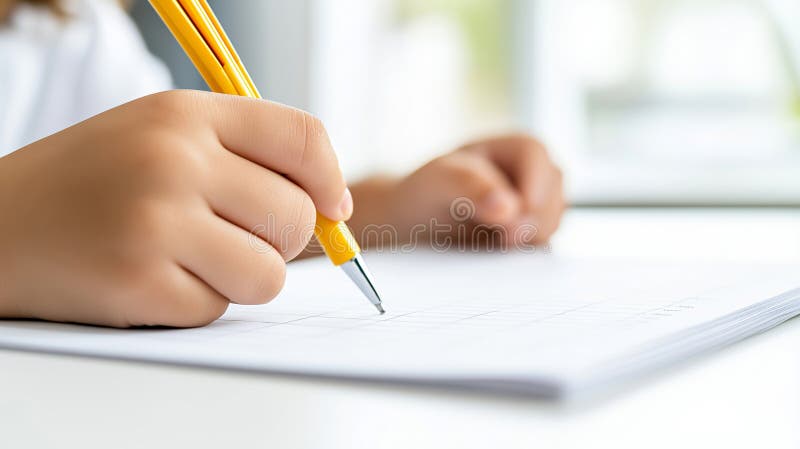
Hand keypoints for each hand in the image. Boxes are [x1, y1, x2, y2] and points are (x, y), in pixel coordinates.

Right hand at [0, 90, 350, 326]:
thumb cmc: (95, 182)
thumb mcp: (163, 137)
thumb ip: (247, 157)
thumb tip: (333, 207)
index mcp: (184, 114)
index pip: (302, 137)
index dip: (329, 179)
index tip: (332, 208)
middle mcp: (173, 160)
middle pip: (295, 216)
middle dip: (279, 240)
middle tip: (233, 237)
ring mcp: (155, 222)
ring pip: (268, 274)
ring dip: (240, 277)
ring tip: (189, 259)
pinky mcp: (139, 282)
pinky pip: (218, 310)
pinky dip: (194, 303)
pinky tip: (151, 278)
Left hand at [349, 134, 564, 248]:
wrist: (415, 224)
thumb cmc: (425, 194)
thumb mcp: (438, 182)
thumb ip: (469, 188)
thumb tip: (506, 207)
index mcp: (510, 147)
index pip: (534, 154)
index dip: (532, 182)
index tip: (519, 211)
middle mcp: (530, 174)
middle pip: (552, 189)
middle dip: (532, 216)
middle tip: (505, 237)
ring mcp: (534, 205)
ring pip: (552, 220)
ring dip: (530, 235)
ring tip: (495, 240)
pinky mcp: (530, 233)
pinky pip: (542, 243)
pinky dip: (525, 250)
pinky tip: (499, 249)